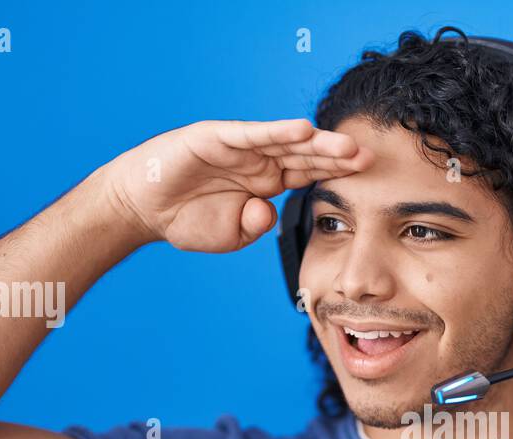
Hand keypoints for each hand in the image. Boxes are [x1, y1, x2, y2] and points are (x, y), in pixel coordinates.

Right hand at [96, 118, 373, 252]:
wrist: (143, 209)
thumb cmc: (188, 220)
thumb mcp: (230, 233)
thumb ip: (253, 225)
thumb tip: (265, 210)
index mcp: (267, 183)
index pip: (309, 175)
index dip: (336, 175)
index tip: (367, 178)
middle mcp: (259, 161)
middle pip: (306, 156)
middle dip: (337, 158)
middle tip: (369, 158)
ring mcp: (240, 147)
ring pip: (285, 142)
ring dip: (316, 143)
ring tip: (345, 145)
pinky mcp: (217, 137)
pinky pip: (252, 134)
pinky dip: (276, 131)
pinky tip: (301, 129)